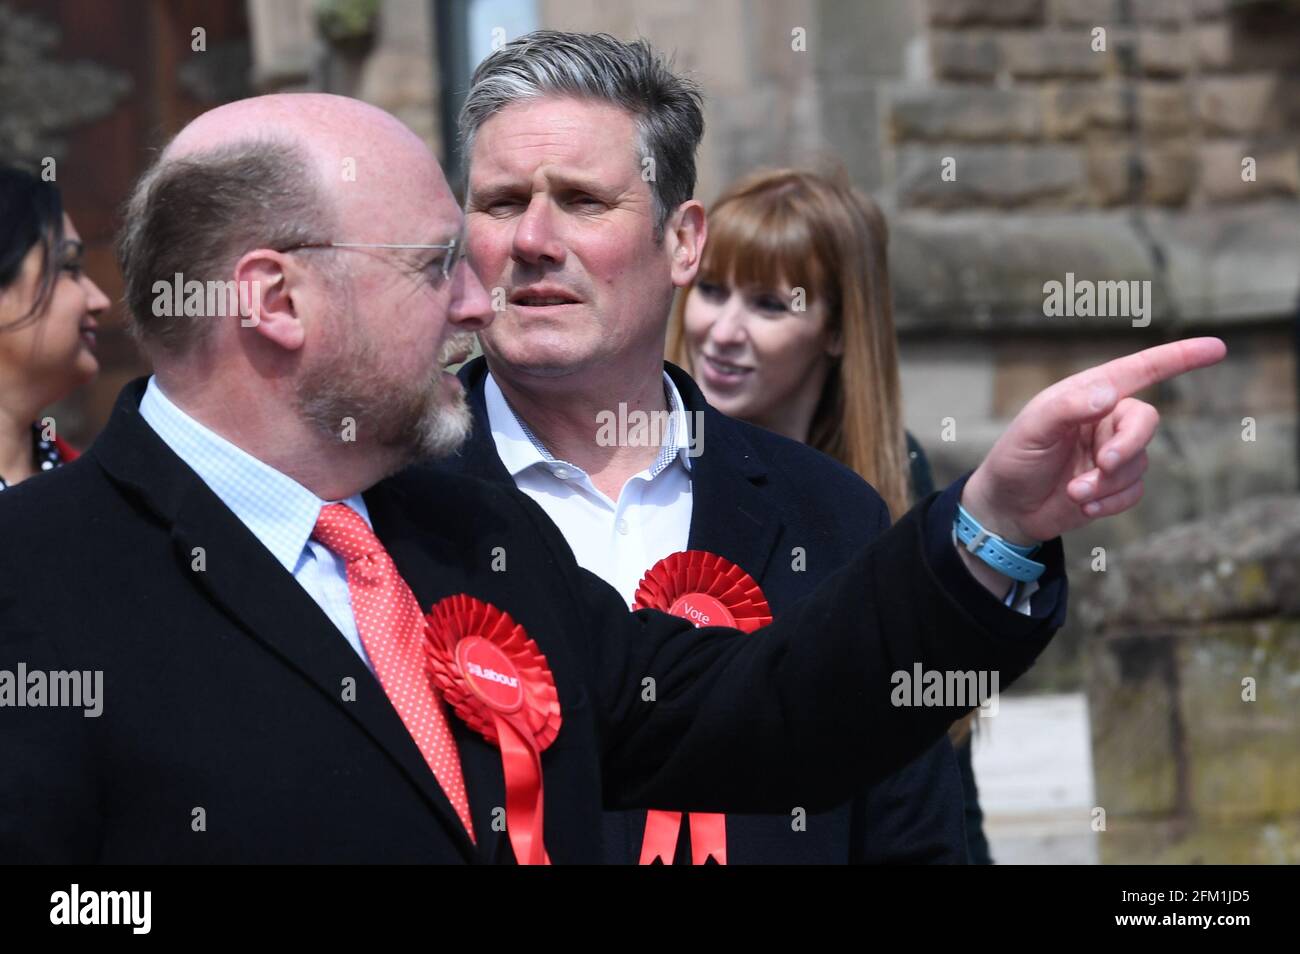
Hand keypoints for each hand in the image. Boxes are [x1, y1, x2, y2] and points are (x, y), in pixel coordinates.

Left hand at [960, 337, 1227, 546]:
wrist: (1007, 508)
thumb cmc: (1015, 458)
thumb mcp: (1032, 429)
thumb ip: (1068, 407)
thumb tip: (1109, 395)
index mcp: (1089, 394)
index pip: (1140, 370)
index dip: (1179, 357)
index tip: (1216, 347)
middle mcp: (1106, 420)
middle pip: (1146, 423)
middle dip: (1128, 445)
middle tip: (1103, 463)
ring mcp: (1113, 453)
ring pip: (1139, 464)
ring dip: (1106, 483)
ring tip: (1073, 492)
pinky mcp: (1115, 485)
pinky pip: (1133, 492)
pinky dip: (1109, 502)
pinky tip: (1082, 506)